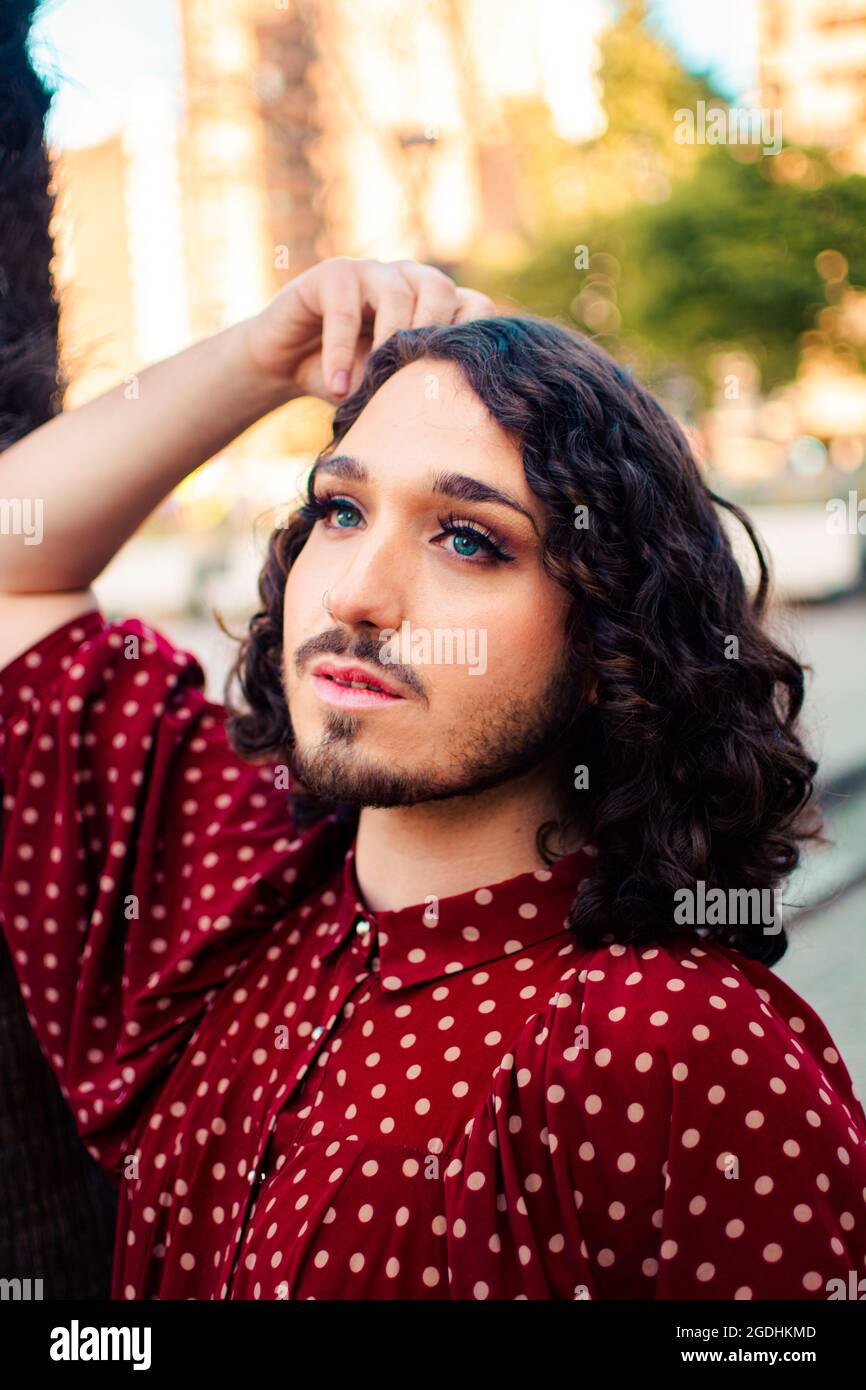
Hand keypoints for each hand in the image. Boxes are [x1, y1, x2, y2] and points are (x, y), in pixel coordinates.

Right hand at [244, 256, 495, 402]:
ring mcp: (372, 271)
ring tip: (371, 390)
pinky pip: (345, 311)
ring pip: (396, 295)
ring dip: (387, 346)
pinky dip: (342, 353)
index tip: (460, 381)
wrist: (287, 366)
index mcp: (434, 303)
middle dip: (430, 339)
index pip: (475, 305)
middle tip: (415, 384)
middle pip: (440, 291)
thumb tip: (453, 416)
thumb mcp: (389, 388)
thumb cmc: (348, 381)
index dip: (473, 337)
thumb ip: (419, 388)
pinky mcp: (333, 274)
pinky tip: (339, 388)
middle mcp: (408, 279)